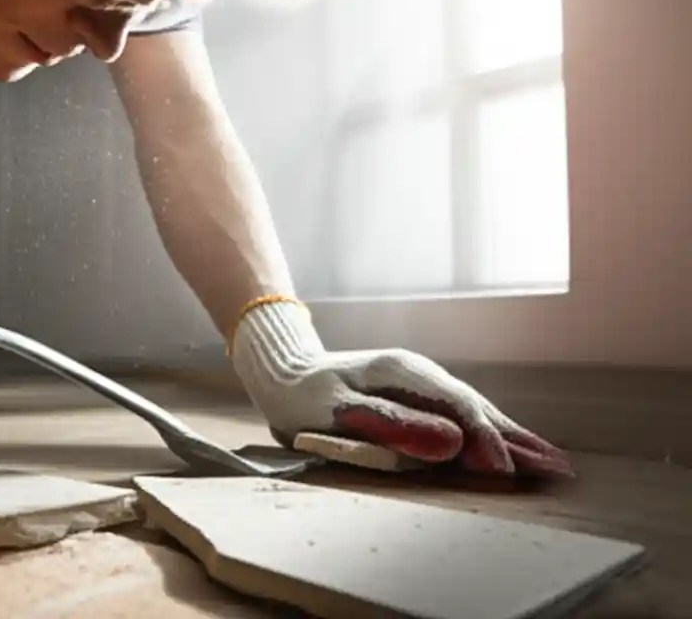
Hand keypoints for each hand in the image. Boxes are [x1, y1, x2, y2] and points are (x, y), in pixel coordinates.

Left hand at [230, 300, 573, 476]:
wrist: (283, 372)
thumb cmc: (302, 394)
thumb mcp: (336, 410)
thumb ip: (390, 423)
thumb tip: (449, 442)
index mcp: (403, 371)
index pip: (458, 407)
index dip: (484, 441)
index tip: (504, 473)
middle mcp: (420, 373)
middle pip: (478, 409)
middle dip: (518, 441)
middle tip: (561, 472)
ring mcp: (422, 384)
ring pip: (477, 414)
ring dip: (515, 440)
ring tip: (554, 465)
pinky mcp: (419, 399)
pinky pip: (463, 419)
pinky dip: (492, 437)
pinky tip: (514, 451)